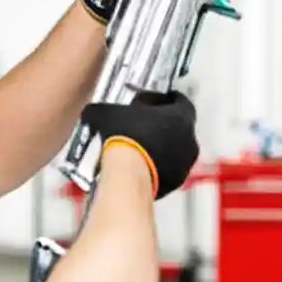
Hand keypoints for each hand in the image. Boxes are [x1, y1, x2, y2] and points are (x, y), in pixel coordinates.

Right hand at [81, 91, 198, 199]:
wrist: (127, 175)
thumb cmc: (125, 138)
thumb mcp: (106, 113)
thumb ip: (103, 109)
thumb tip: (92, 111)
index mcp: (181, 115)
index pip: (179, 100)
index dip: (164, 99)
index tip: (153, 100)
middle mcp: (189, 138)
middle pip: (179, 126)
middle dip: (162, 124)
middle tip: (142, 123)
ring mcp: (184, 163)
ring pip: (175, 149)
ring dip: (161, 146)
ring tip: (139, 145)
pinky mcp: (175, 182)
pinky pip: (168, 169)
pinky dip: (157, 165)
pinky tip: (139, 164)